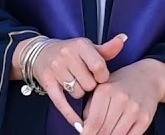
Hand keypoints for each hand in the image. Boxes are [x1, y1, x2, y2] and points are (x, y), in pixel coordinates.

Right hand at [13, 34, 127, 129]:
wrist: (40, 53)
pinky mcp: (47, 82)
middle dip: (90, 86)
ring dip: (79, 93)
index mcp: (80, 45)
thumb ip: (107, 48)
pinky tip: (79, 125)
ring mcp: (56, 69)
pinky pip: (61, 103)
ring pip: (77, 93)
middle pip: (89, 83)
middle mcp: (67, 55)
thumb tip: (124, 39)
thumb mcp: (88, 48)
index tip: (100, 78)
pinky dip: (71, 115)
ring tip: (75, 84)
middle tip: (86, 81)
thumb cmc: (70, 52)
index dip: (103, 77)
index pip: (99, 67)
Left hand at [80, 59, 164, 134]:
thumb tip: (84, 129)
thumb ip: (90, 108)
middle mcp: (121, 99)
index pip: (94, 121)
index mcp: (106, 90)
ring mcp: (135, 110)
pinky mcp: (145, 118)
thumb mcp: (101, 88)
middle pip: (104, 130)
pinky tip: (116, 133)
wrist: (148, 77)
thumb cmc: (120, 84)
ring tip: (103, 134)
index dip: (87, 134)